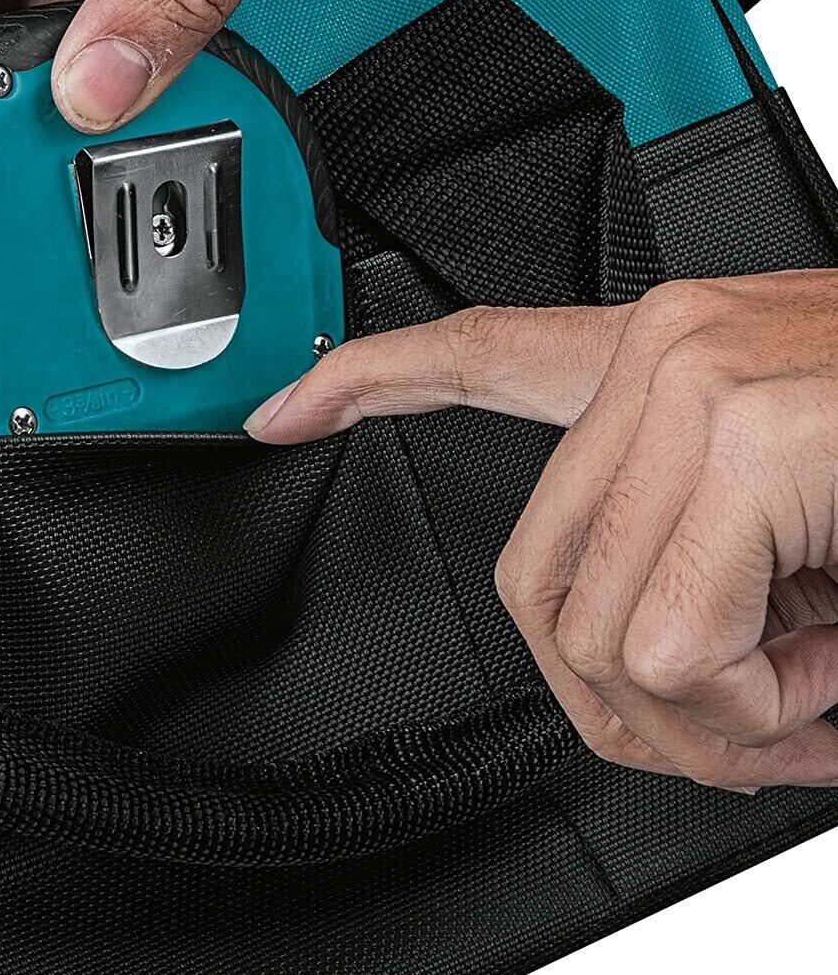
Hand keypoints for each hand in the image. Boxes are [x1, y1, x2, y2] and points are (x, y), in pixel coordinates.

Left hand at [245, 272, 837, 790]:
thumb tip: (640, 674)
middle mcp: (668, 351)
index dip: (369, 381)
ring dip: (713, 707)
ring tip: (817, 681)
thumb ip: (703, 560)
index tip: (284, 408)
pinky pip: (675, 638)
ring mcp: (704, 384)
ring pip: (600, 624)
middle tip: (751, 715)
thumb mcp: (803, 512)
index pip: (482, 352)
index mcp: (669, 355)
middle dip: (628, 695)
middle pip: (535, 574)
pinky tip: (832, 672)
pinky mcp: (757, 437)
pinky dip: (754, 702)